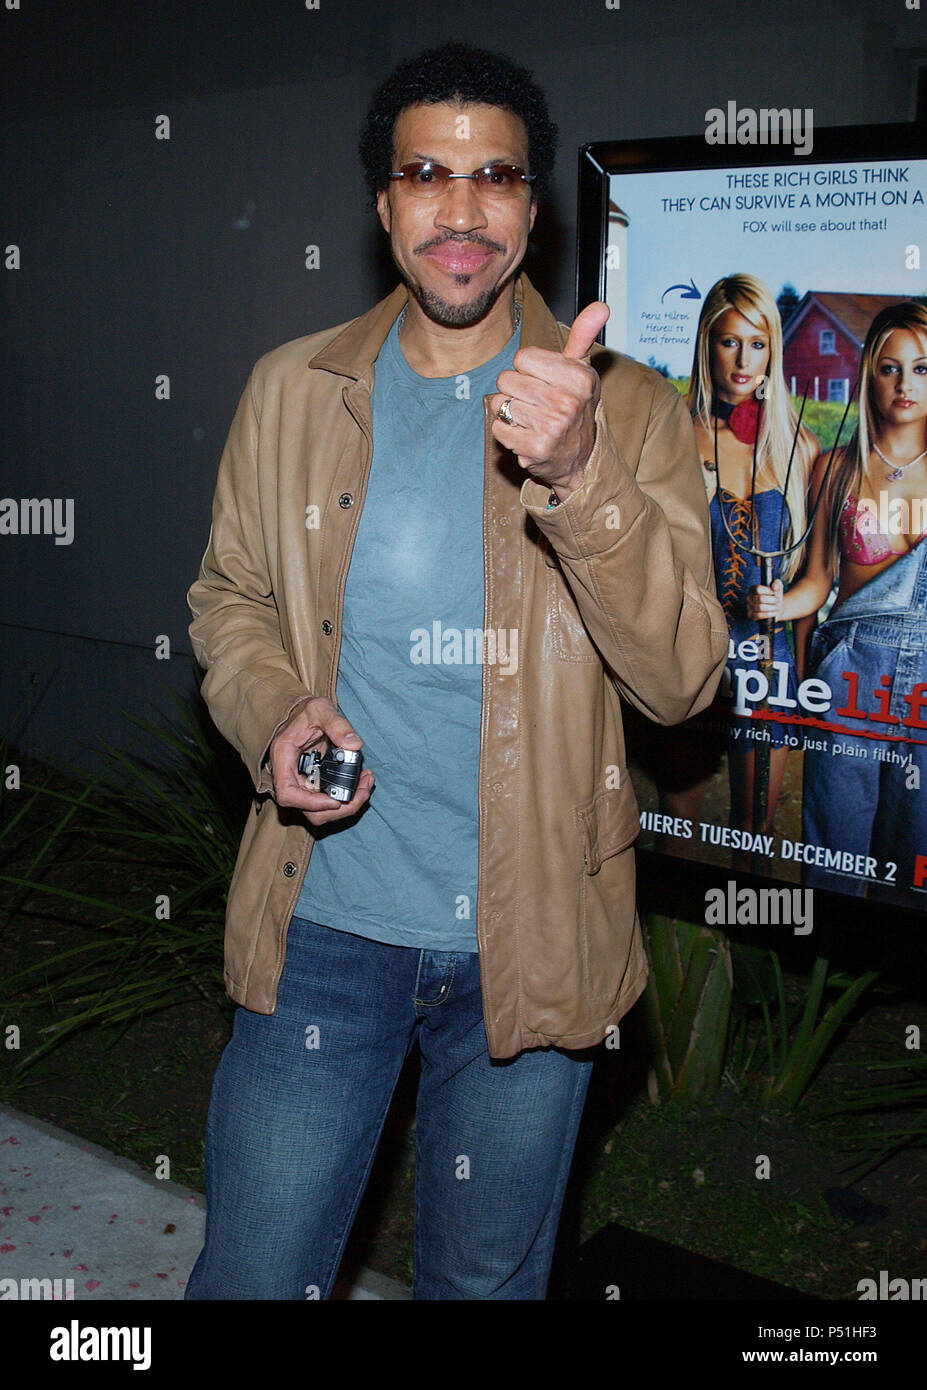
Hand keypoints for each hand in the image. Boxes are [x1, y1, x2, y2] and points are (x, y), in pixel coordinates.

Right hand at [268, 696, 374, 825]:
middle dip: (340, 808)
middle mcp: (289, 776)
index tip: (335, 800)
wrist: (303, 715)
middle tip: (364, 790)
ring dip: (347, 805)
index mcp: (283, 758)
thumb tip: (354, 745)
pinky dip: (347, 798)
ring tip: (366, 785)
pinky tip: (362, 782)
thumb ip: (336, 724)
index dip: (310, 803)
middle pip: (308, 810)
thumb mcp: (320, 709)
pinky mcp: (314, 786)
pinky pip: (328, 802)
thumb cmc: (307, 711)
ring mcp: (301, 784)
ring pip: (320, 811)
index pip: (287, 794)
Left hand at [490, 301, 609, 496]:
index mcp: (578, 377)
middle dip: (516, 390)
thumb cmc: (575, 406)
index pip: (523, 357)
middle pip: (507, 379)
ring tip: (532, 420)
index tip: (544, 382)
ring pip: (500, 403)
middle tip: (537, 404)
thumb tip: (601, 306)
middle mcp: (567, 401)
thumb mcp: (582, 370)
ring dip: (510, 412)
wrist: (580, 458)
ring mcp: (551, 427)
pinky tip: (526, 435)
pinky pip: (498, 427)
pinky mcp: (535, 448)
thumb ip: (583, 336)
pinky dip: (507, 432)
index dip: (528, 369)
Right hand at [747, 579, 783, 619]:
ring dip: (771, 607)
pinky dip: (767, 614)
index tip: (773, 593)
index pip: (757, 588)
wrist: (776, 607)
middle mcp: (749, 597)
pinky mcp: (751, 615)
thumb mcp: (778, 587)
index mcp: (753, 589)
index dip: (767, 591)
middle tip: (777, 601)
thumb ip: (777, 583)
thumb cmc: (776, 595)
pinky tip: (774, 613)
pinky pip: (757, 615)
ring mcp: (749, 607)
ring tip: (777, 607)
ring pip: (759, 607)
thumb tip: (774, 587)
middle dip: (771, 600)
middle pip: (760, 598)